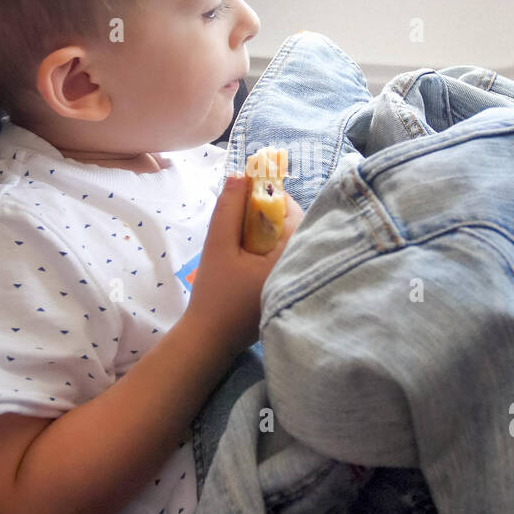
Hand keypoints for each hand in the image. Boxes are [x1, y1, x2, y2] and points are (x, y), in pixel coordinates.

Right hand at [184, 171, 302, 352]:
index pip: (292, 212)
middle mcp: (302, 266)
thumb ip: (229, 209)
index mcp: (290, 256)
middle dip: (269, 213)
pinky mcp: (289, 287)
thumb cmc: (216, 293)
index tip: (247, 195)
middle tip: (240, 218)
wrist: (212, 339)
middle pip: (294, 224)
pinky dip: (269, 248)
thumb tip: (240, 175)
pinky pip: (285, 256)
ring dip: (268, 230)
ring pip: (289, 240)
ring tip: (241, 238)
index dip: (271, 196)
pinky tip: (248, 256)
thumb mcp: (218, 246)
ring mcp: (298, 279)